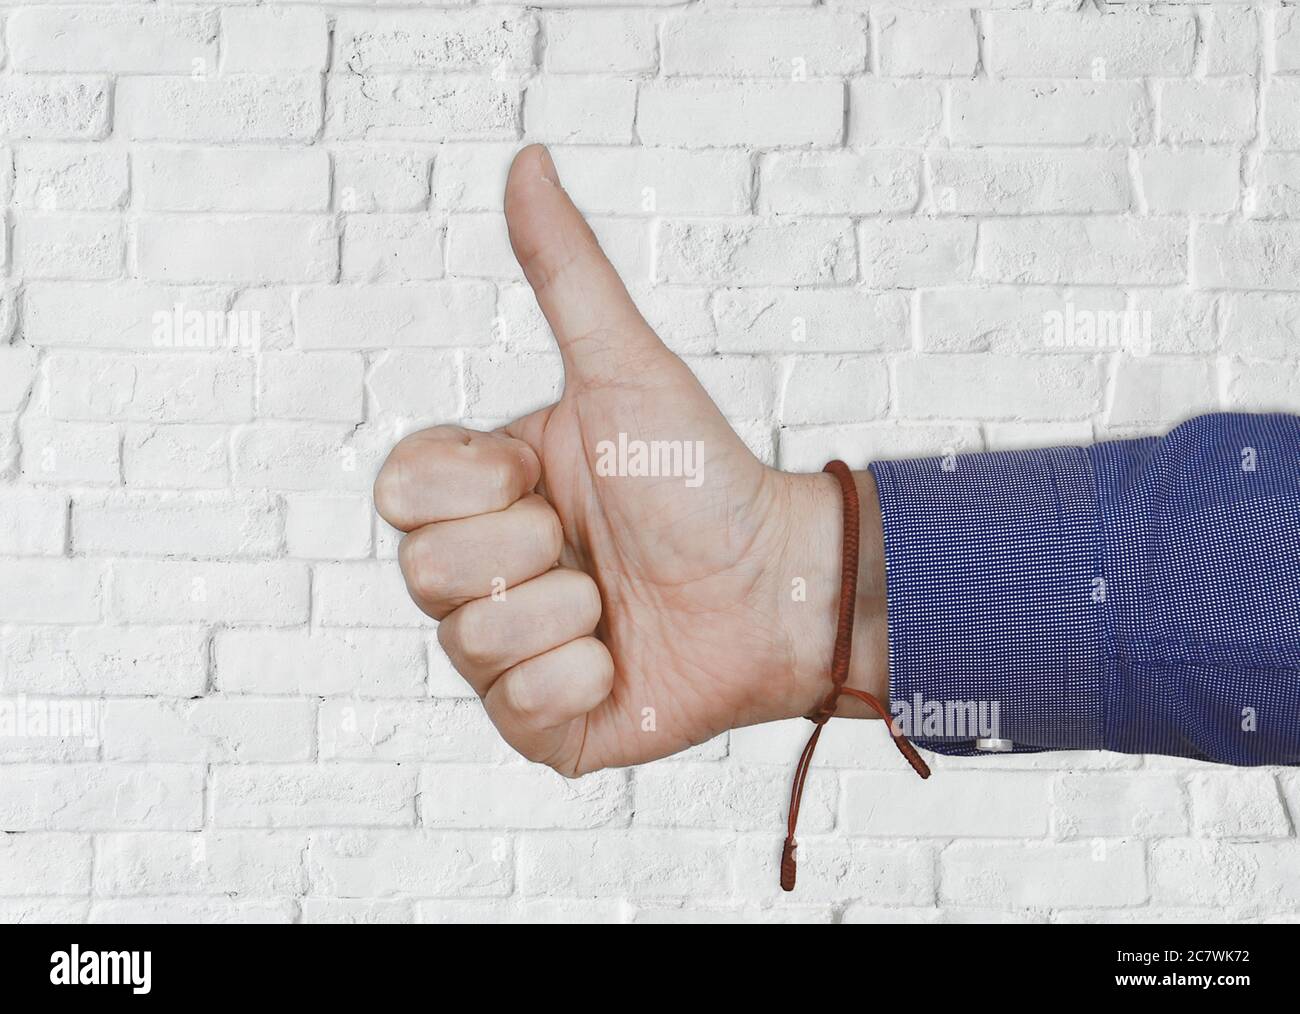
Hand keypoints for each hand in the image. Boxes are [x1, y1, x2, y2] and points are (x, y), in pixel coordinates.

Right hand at [374, 145, 888, 775]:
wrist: (781, 586)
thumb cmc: (704, 476)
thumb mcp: (627, 371)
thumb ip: (567, 275)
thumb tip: (526, 160)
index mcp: (484, 495)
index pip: (400, 493)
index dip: (475, 485)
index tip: (546, 476)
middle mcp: (485, 574)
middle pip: (425, 572)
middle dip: (530, 548)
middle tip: (590, 542)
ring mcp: (507, 655)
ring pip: (471, 640)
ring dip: (568, 612)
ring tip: (617, 601)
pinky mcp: (542, 725)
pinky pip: (516, 709)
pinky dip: (584, 680)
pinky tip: (625, 660)